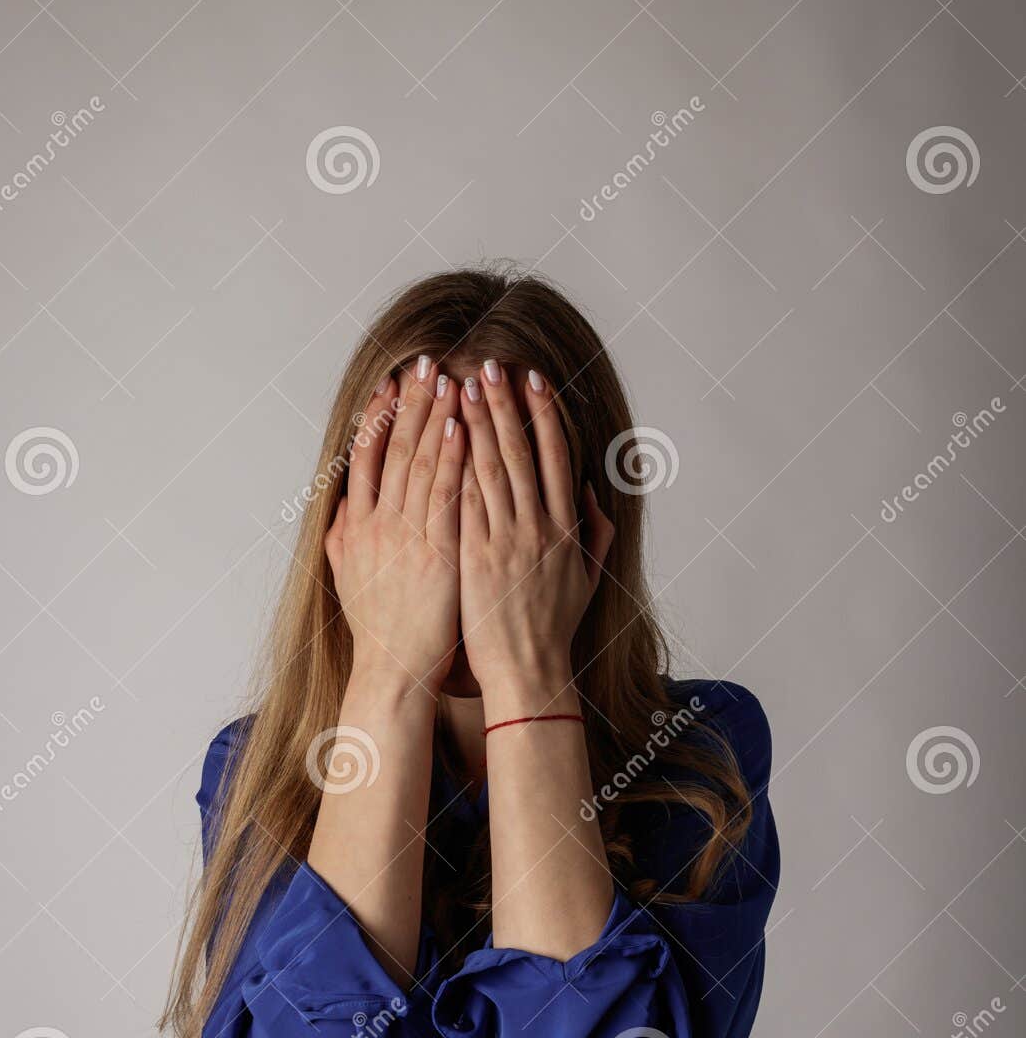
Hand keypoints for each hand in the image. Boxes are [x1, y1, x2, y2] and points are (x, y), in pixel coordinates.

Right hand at [325, 361, 464, 693]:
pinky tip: (461, 427)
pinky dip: (451, 457)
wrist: (394, 671)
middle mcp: (376, 524)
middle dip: (411, 402)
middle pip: (393, 449)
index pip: (365, 457)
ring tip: (448, 379)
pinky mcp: (436, 552)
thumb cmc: (380, 630)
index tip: (390, 382)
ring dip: (434, 417)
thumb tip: (340, 506)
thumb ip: (342, 537)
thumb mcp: (347, 576)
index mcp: (356, 526)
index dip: (379, 416)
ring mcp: (405, 537)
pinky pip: (445, 495)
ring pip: (419, 463)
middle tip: (425, 362)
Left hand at [457, 363, 613, 705]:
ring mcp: (505, 542)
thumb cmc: (554, 628)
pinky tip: (441, 437)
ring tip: (459, 386)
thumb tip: (593, 493)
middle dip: (503, 405)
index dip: (543, 414)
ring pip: (489, 470)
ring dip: (474, 424)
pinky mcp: (474, 559)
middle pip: (520, 453)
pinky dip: (454, 467)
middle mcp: (537, 528)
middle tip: (489, 366)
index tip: (532, 380)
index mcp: (564, 528)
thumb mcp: (587, 578)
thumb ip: (595, 532)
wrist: (529, 671)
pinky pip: (463, 503)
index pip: (555, 457)